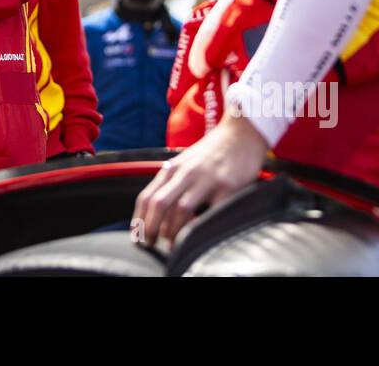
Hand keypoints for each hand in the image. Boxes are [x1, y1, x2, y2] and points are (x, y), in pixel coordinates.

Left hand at [131, 113, 267, 248]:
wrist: (241, 133)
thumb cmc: (212, 153)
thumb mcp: (186, 164)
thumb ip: (173, 184)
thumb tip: (159, 217)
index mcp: (172, 168)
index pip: (147, 197)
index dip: (139, 220)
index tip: (137, 237)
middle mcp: (185, 173)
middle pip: (159, 204)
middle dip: (151, 229)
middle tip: (151, 245)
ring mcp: (206, 179)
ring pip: (181, 210)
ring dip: (173, 231)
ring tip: (173, 245)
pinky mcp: (227, 186)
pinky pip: (211, 213)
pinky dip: (201, 227)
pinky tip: (198, 236)